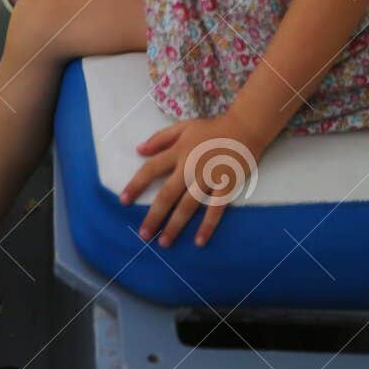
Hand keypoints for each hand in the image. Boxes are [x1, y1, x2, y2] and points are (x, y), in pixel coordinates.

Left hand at [119, 116, 261, 248]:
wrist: (245, 128)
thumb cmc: (212, 128)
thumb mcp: (184, 126)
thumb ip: (160, 138)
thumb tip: (139, 149)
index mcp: (178, 152)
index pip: (151, 169)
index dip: (136, 184)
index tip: (123, 200)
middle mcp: (190, 167)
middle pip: (168, 194)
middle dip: (154, 215)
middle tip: (144, 234)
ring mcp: (209, 178)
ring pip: (188, 205)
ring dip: (175, 225)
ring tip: (164, 242)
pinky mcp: (226, 186)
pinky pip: (215, 209)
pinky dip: (208, 225)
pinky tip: (199, 241)